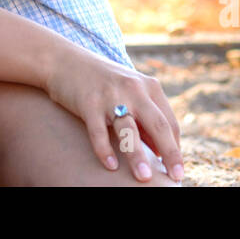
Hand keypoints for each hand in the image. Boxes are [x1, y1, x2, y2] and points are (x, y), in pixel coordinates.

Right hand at [44, 43, 183, 181]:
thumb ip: (145, 117)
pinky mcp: (88, 103)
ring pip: (129, 130)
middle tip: (175, 177)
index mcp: (148, 86)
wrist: (63, 60)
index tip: (176, 170)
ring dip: (137, 156)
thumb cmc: (101, 82)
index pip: (169, 122)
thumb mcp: (129, 92)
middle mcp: (133, 89)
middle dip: (170, 153)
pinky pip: (98, 131)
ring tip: (144, 178)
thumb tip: (161, 151)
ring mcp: (110, 96)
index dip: (174, 148)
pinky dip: (105, 150)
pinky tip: (111, 166)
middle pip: (158, 125)